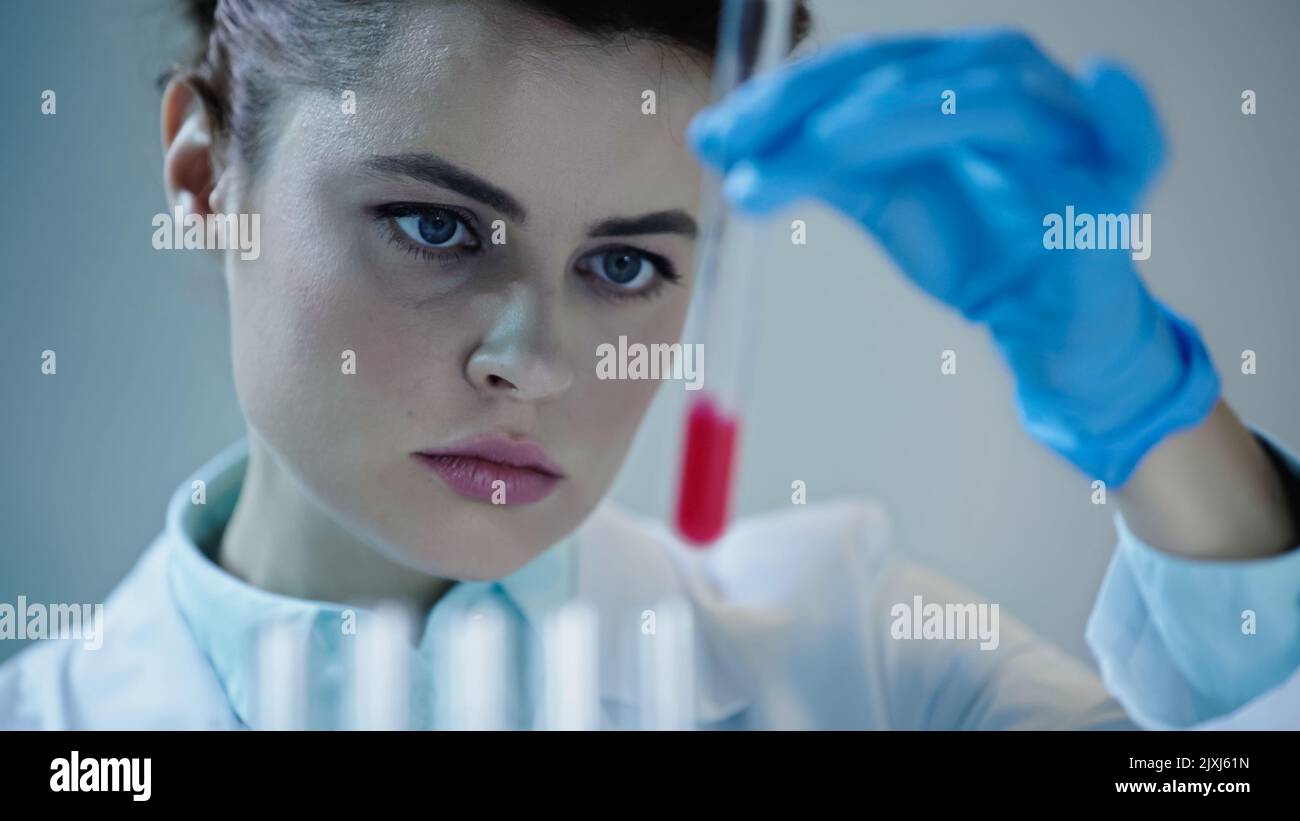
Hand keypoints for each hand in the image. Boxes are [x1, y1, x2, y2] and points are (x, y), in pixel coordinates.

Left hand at [687, 28, 1218, 486]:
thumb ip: (806, 163)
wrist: (1042, 319)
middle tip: (738, 146)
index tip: (711, 137)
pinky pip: (1129, 149)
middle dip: (812, 105)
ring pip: (977, 101)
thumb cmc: (969, 243)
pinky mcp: (1106, 191)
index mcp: (948, 78)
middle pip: (905, 68)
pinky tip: (1107, 82)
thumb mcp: (876, 194)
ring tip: (818, 152)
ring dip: (891, 119)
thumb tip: (709, 139)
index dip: (782, 97)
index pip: (858, 68)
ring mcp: (1060, 130)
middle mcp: (1005, 83)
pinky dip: (1130, 115)